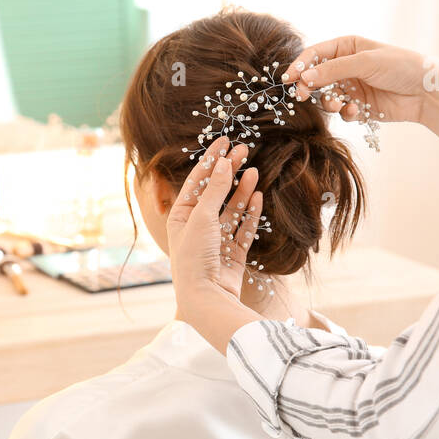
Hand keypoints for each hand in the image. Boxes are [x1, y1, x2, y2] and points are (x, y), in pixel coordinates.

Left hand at [165, 136, 266, 352]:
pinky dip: (251, 212)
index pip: (197, 181)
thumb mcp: (202, 217)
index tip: (224, 140)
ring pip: (232, 209)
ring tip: (254, 170)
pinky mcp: (232, 254)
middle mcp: (197, 227)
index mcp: (180, 216)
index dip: (211, 160)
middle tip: (244, 150)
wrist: (206, 297)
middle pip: (216, 192)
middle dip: (229, 171)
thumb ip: (216, 190)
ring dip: (242, 190)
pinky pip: (244, 228)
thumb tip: (224, 162)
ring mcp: (216, 240)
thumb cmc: (195, 256)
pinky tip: (258, 195)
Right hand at [283, 36, 438, 125]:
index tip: (288, 79)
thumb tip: (304, 78)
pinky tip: (358, 111)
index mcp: (347, 47)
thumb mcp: (366, 62)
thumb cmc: (401, 66)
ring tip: (337, 105)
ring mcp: (351, 87)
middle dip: (308, 87)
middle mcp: (345, 66)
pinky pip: (341, 111)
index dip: (300, 65)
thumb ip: (333, 70)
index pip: (315, 54)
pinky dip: (345, 112)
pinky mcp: (358, 106)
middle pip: (315, 77)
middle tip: (302, 96)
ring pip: (325, 97)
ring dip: (328, 102)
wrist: (428, 92)